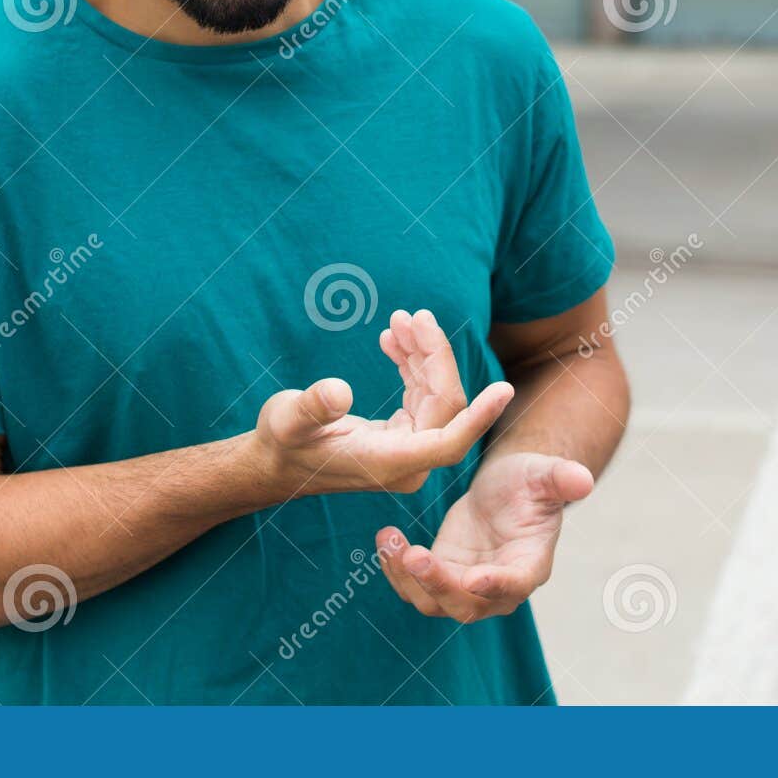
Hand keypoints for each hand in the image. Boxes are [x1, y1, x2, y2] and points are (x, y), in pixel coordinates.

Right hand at [255, 309, 511, 498]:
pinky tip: (394, 341)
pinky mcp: (401, 436)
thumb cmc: (280, 443)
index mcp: (389, 462)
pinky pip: (420, 396)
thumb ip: (313, 407)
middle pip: (443, 405)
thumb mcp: (288, 420)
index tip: (506, 388)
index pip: (449, 442)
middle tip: (414, 315)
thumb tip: (339, 391)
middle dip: (434, 357)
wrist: (272, 462)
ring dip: (421, 355)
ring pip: (434, 396)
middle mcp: (406, 460)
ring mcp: (407, 449)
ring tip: (400, 319)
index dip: (479, 416)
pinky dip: (411, 365)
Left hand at [376, 451, 593, 622]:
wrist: (505, 490)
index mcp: (530, 565)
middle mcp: (498, 587)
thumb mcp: (544, 473)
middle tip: (415, 556)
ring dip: (408, 579)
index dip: (496, 585)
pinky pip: (414, 586)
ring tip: (390, 542)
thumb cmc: (530, 482)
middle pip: (467, 604)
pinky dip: (396, 569)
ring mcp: (467, 586)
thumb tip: (584, 480)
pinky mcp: (442, 576)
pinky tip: (385, 540)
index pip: (514, 584)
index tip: (474, 577)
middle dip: (439, 585)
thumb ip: (562, 478)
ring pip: (433, 601)